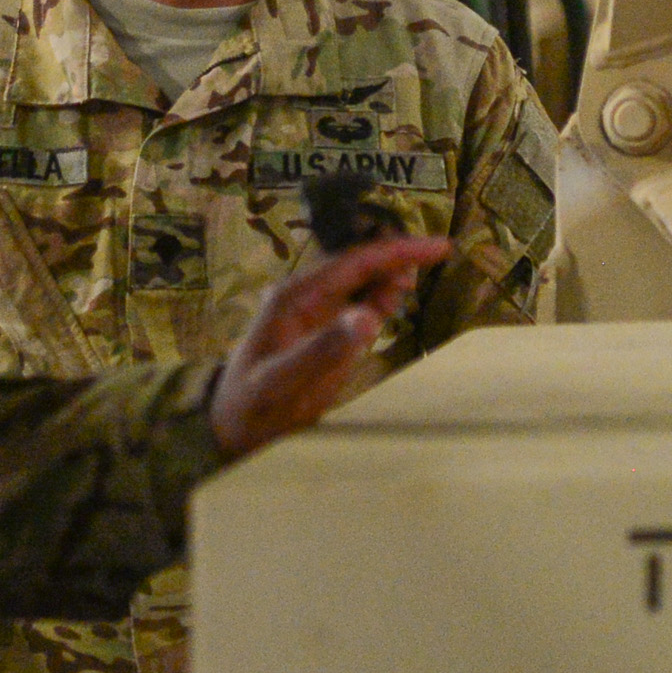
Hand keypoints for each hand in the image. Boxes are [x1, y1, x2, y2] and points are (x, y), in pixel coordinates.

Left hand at [207, 233, 450, 456]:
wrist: (232, 425)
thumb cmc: (253, 405)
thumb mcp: (284, 382)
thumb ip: (323, 350)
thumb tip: (367, 316)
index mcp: (295, 297)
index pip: (353, 262)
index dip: (397, 252)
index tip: (440, 247)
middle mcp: (305, 295)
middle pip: (360, 264)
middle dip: (397, 260)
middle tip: (433, 267)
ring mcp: (315, 311)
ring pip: (362, 280)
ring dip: (390, 279)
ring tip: (409, 292)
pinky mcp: (323, 330)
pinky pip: (358, 303)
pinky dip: (380, 298)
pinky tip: (392, 305)